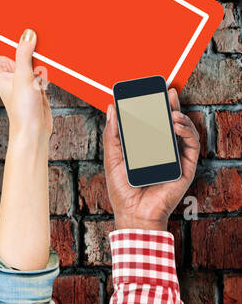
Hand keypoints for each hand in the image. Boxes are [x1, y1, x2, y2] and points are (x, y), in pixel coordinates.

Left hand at [0, 28, 52, 142]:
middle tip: (38, 61)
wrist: (35, 130)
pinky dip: (47, 74)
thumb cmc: (22, 109)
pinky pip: (43, 72)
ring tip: (40, 78)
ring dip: (42, 66)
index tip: (32, 35)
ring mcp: (23, 80)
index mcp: (0, 71)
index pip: (11, 48)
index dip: (22, 44)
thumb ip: (25, 54)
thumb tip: (27, 35)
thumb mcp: (23, 77)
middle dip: (34, 56)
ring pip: (36, 63)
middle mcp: (10, 75)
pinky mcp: (35, 86)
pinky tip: (45, 83)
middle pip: (25, 54)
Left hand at [103, 88, 200, 231]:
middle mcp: (164, 151)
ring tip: (171, 111)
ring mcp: (176, 159)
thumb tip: (111, 108)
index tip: (154, 90)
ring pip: (186, 132)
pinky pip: (192, 146)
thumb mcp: (113, 156)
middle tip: (168, 92)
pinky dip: (186, 132)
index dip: (157, 106)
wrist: (133, 213)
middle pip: (172, 124)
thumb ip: (113, 133)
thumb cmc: (123, 189)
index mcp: (148, 147)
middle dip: (172, 105)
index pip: (155, 122)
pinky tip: (176, 125)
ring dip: (181, 118)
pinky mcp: (186, 168)